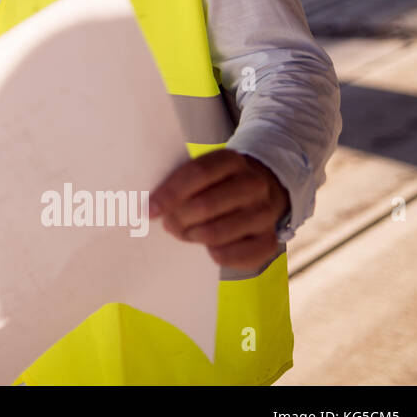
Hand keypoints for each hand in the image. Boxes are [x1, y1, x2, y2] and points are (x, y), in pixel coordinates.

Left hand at [148, 148, 288, 270]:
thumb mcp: (200, 171)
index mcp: (231, 160)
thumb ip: (177, 182)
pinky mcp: (268, 241)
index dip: (170, 193)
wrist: (258, 194)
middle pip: (205, 205)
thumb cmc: (215, 184)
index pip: (198, 173)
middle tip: (168, 224)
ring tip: (187, 232)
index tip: (149, 210)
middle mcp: (253, 184)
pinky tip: (209, 245)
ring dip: (192, 235)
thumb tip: (149, 207)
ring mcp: (265, 213)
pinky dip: (213, 254)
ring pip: (216, 233)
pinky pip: (232, 255)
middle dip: (178, 219)